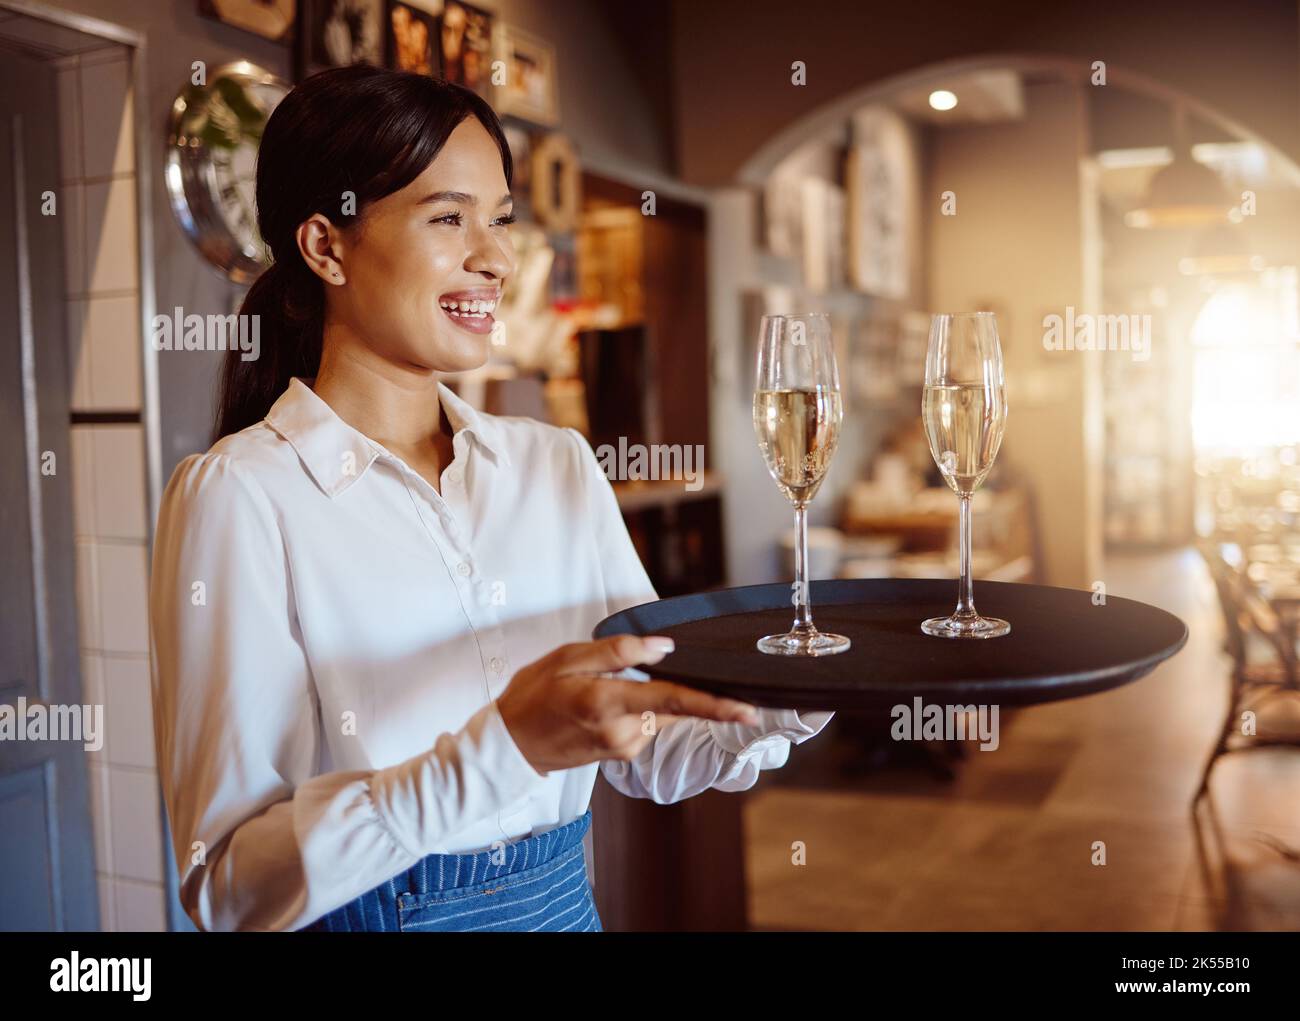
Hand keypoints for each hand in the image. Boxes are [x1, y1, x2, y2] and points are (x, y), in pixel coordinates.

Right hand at [496, 634, 759, 774]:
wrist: (510, 746)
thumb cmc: (532, 696)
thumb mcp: (566, 658)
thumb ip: (618, 651)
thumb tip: (663, 648)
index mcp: (608, 703)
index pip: (674, 701)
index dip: (715, 706)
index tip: (748, 710)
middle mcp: (623, 732)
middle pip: (673, 705)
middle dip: (674, 685)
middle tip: (637, 671)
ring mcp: (624, 747)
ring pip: (660, 713)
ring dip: (649, 695)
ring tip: (598, 686)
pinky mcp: (624, 754)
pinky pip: (648, 723)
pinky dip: (640, 707)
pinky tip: (606, 701)